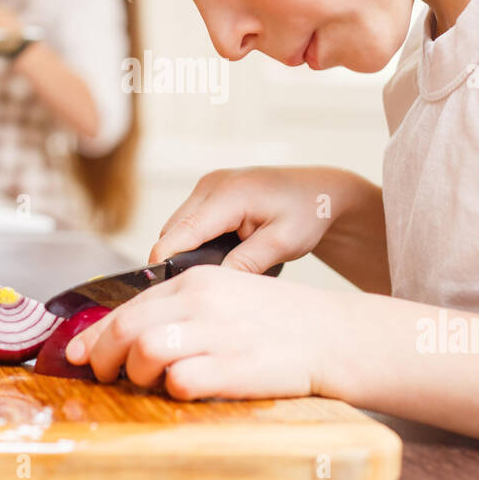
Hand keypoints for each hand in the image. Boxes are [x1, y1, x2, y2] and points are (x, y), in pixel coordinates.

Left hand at [65, 265, 349, 399]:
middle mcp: (203, 301)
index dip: (95, 334)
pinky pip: (180, 382)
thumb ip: (181, 307)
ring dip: (136, 375)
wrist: (332, 334)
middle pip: (126, 328)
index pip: (129, 306)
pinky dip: (172, 390)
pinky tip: (184, 388)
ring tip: (147, 383)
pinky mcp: (233, 367)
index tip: (77, 352)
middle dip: (102, 357)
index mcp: (197, 280)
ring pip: (145, 353)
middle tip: (103, 374)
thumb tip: (127, 332)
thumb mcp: (226, 295)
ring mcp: (218, 334)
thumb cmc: (276, 320)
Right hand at [149, 166, 368, 274]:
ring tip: (203, 280)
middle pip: (172, 231)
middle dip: (175, 261)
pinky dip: (192, 241)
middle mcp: (212, 184)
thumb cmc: (307, 213)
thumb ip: (247, 263)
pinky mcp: (209, 191)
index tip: (157, 293)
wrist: (320, 190)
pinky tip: (211, 260)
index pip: (181, 232)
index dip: (164, 262)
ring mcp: (208, 185)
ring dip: (183, 251)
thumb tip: (212, 285)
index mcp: (229, 194)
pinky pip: (188, 221)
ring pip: (177, 227)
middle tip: (188, 295)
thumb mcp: (283, 243)